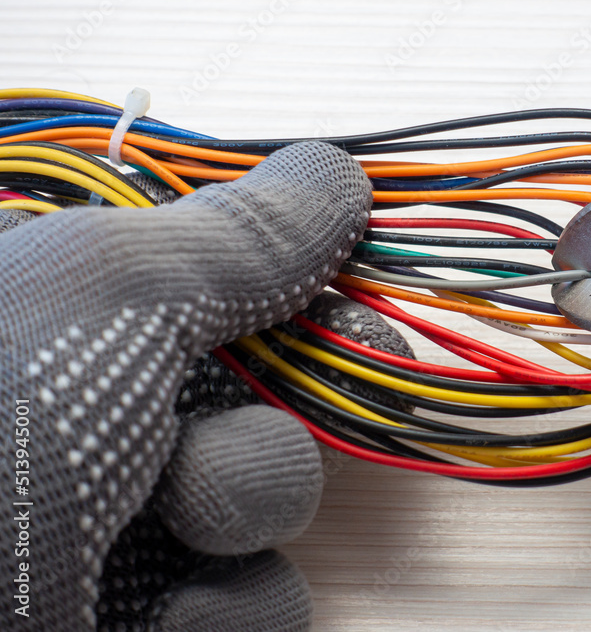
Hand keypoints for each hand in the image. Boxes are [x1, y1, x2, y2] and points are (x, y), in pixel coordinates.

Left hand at [1, 142, 377, 629]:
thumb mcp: (97, 301)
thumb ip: (233, 238)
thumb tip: (338, 174)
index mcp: (62, 318)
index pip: (214, 276)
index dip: (299, 276)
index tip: (358, 284)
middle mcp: (89, 418)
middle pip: (259, 385)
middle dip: (275, 395)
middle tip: (301, 377)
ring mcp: (116, 530)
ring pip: (269, 495)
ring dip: (247, 498)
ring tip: (174, 518)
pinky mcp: (147, 624)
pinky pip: (262, 604)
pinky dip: (229, 609)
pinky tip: (157, 615)